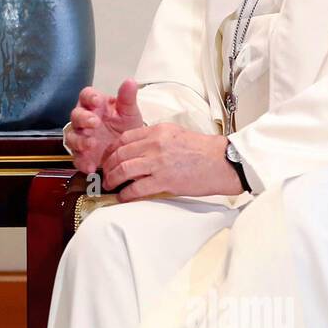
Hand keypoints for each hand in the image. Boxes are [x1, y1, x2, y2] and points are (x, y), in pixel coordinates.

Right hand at [66, 78, 145, 173]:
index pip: (86, 96)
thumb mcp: (128, 111)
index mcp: (94, 105)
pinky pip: (77, 158)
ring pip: (72, 137)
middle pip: (76, 116)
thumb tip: (130, 82)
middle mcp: (84, 120)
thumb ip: (127, 97)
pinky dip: (83, 162)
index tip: (97, 101)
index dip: (89, 97)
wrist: (129, 147)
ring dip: (80, 141)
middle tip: (94, 122)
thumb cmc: (124, 125)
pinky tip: (91, 165)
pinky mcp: (82, 155)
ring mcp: (82, 137)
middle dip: (83, 119)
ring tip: (91, 144)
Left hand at [100, 126, 242, 200]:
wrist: (223, 162)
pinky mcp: (164, 180)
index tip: (107, 158)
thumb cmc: (203, 151)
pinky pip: (136, 188)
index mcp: (158, 131)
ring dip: (112, 179)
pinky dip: (125, 194)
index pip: (124, 138)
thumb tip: (138, 150)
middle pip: (120, 154)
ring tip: (110, 186)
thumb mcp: (176, 134)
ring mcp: (158, 162)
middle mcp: (155, 144)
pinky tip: (122, 197)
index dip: (111, 150)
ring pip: (123, 170)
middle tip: (105, 174)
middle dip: (108, 166)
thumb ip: (155, 139)